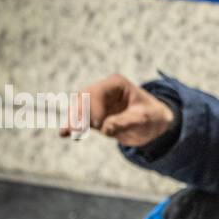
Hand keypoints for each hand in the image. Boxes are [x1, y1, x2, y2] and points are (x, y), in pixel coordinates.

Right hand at [60, 74, 175, 145]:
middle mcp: (103, 90)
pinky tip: (64, 134)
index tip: (96, 124)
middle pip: (84, 98)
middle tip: (75, 130)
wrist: (154, 124)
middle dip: (78, 113)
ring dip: (72, 120)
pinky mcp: (93, 114)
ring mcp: (96, 102)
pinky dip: (73, 125)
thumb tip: (105, 129)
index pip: (99, 92)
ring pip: (78, 108)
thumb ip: (125, 122)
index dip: (94, 106)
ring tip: (65, 133)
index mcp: (116, 84)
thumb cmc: (152, 117)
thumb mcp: (144, 119)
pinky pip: (80, 118)